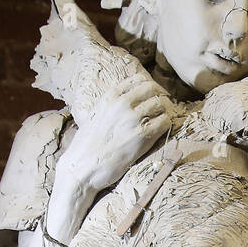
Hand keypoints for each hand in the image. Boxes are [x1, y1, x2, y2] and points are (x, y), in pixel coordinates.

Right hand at [63, 74, 170, 192]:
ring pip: (161, 104)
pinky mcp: (143, 136)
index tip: (153, 95)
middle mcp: (122, 104)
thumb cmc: (87, 144)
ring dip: (164, 112)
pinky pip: (165, 122)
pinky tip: (159, 132)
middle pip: (153, 89)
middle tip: (163, 107)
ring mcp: (133, 119)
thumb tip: (129, 100)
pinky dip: (165, 126)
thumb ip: (112, 104)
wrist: (82, 167)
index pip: (139, 79)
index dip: (150, 86)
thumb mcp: (96, 114)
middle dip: (161, 96)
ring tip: (160, 121)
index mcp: (110, 96)